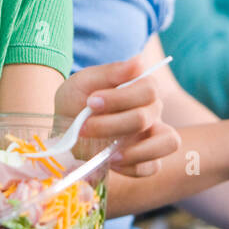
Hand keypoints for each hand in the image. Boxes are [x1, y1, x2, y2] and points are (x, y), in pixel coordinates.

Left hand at [57, 55, 179, 176]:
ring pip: (167, 142)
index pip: (148, 89)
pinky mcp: (146, 160)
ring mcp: (151, 136)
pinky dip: (133, 167)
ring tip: (109, 155)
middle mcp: (152, 109)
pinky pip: (153, 167)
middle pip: (146, 116)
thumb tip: (138, 61)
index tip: (91, 102)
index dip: (121, 98)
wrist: (62, 132)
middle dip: (111, 124)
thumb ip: (110, 72)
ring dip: (135, 150)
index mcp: (140, 86)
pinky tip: (111, 162)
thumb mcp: (83, 82)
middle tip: (84, 127)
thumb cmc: (75, 103)